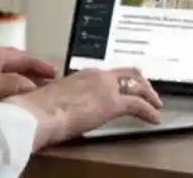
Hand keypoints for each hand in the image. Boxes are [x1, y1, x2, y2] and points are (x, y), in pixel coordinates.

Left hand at [0, 47, 56, 101]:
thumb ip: (15, 84)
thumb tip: (32, 86)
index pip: (26, 58)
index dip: (41, 66)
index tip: (56, 73)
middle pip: (17, 62)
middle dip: (32, 71)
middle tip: (46, 82)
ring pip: (6, 72)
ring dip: (19, 79)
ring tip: (30, 91)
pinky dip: (7, 86)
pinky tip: (7, 97)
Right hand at [6, 67, 163, 148]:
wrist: (36, 114)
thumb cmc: (37, 110)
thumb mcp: (53, 99)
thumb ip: (65, 99)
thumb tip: (65, 108)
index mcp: (83, 75)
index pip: (109, 75)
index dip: (122, 81)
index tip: (126, 89)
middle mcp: (97, 76)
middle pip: (129, 73)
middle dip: (142, 84)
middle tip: (150, 95)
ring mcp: (106, 87)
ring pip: (137, 86)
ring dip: (150, 96)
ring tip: (156, 107)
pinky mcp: (112, 104)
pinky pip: (138, 105)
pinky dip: (149, 111)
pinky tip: (155, 119)